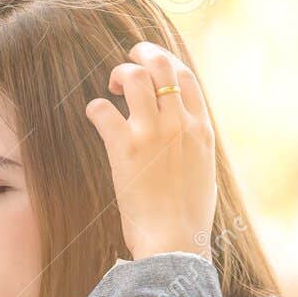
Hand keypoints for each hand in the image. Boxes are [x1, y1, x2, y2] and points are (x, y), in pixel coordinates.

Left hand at [84, 41, 216, 262]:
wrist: (175, 242)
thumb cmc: (187, 217)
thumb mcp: (203, 172)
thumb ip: (194, 146)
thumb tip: (185, 136)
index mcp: (201, 129)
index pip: (185, 77)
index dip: (165, 60)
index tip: (151, 61)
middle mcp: (180, 124)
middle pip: (162, 66)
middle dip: (142, 54)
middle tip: (127, 61)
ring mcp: (154, 133)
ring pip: (135, 78)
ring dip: (119, 75)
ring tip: (112, 89)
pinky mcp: (126, 148)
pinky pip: (103, 110)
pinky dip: (95, 107)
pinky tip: (94, 116)